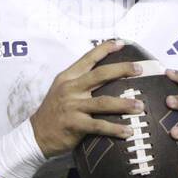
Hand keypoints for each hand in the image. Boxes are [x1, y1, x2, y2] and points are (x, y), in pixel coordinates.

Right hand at [29, 40, 145, 157]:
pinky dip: (115, 129)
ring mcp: (72, 107)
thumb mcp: (62, 89)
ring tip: (140, 106)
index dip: (105, 49)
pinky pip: (99, 125)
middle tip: (139, 69)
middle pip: (100, 75)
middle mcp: (70, 89)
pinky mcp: (75, 125)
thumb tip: (106, 73)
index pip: (88, 58)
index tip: (121, 42)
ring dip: (124, 104)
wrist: (36, 134)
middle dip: (122, 70)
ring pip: (103, 102)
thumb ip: (79, 80)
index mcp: (68, 77)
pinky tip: (128, 131)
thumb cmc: (54, 111)